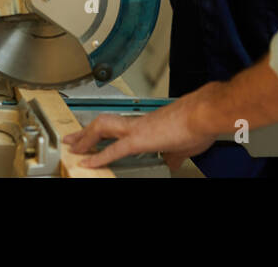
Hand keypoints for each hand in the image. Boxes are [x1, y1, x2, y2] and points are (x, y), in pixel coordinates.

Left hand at [63, 86, 218, 169]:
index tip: (94, 138)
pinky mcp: (140, 139)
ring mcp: (137, 128)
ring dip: (85, 138)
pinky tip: (88, 163)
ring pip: (102, 127)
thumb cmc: (199, 123)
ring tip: (73, 148)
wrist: (206, 113)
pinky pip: (113, 149)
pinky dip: (99, 156)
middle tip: (71, 139)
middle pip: (103, 122)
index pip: (118, 126)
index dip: (103, 133)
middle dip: (85, 132)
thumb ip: (175, 152)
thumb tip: (172, 160)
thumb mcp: (185, 144)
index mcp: (147, 124)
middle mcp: (138, 122)